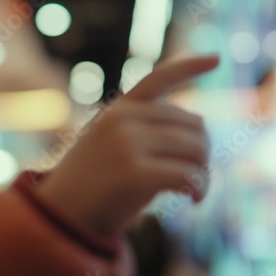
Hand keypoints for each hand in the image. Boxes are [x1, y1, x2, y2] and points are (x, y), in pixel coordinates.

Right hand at [34, 54, 219, 236]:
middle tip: (195, 179)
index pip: (158, 79)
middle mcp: (122, 120)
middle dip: (202, 153)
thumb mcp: (110, 148)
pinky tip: (195, 200)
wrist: (59, 217)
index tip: (216, 59)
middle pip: (194, 125)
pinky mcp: (134, 172)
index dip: (190, 67)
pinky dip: (199, 189)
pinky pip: (188, 175)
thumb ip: (145, 134)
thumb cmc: (91, 189)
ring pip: (196, 149)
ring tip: (195, 191)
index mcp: (118, 110)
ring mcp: (127, 143)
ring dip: (204, 173)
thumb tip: (200, 136)